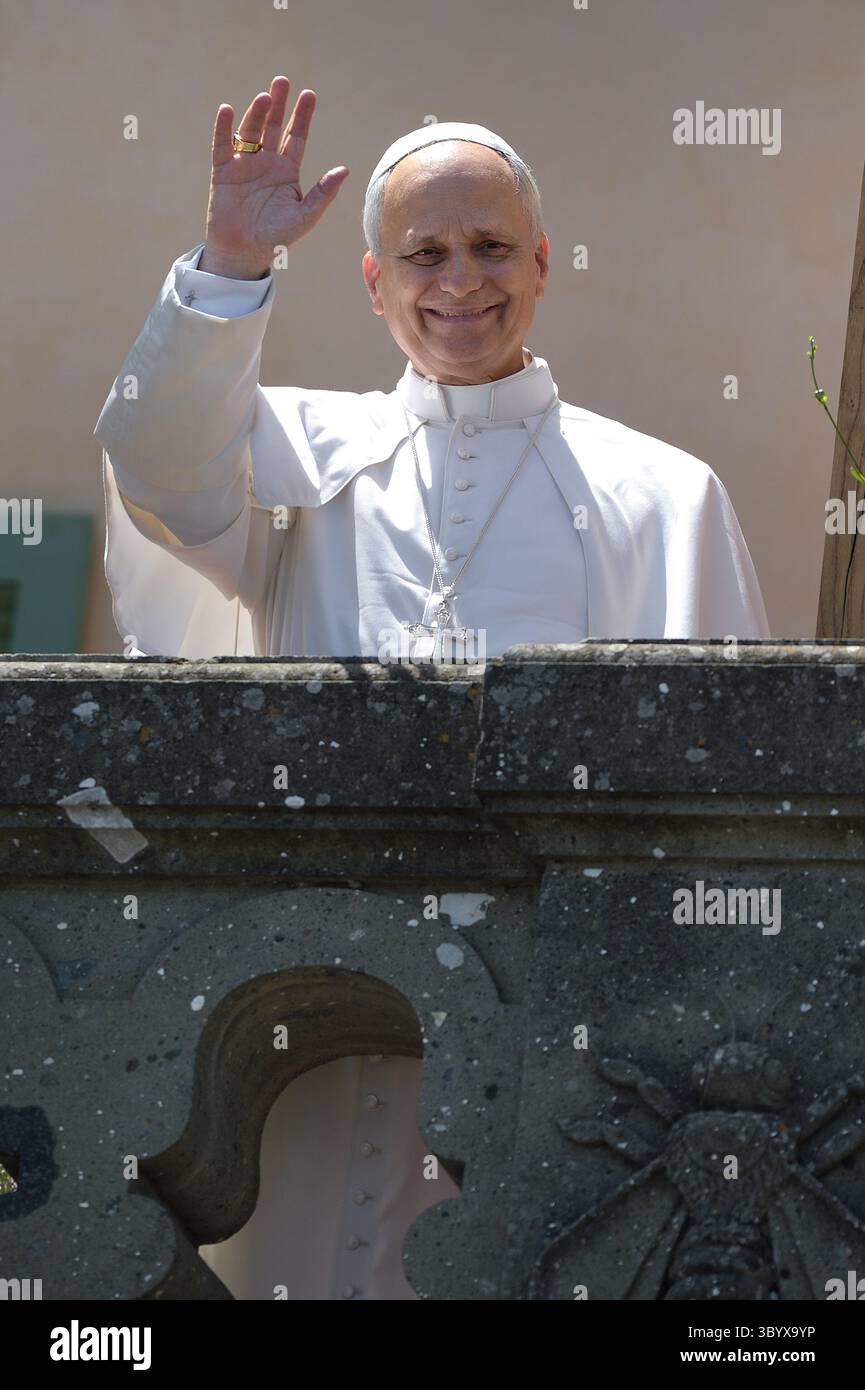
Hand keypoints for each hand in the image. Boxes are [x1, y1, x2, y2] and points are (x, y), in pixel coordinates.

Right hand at [199, 76, 349, 278]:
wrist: (246, 253)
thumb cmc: (278, 237)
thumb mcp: (305, 216)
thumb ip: (324, 193)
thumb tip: (345, 170)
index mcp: (287, 170)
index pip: (297, 137)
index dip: (303, 117)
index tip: (309, 95)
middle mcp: (267, 162)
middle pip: (274, 126)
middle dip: (279, 105)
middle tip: (283, 81)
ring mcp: (245, 164)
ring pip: (251, 132)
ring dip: (257, 114)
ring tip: (265, 97)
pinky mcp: (223, 171)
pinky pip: (223, 145)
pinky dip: (224, 128)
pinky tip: (228, 111)